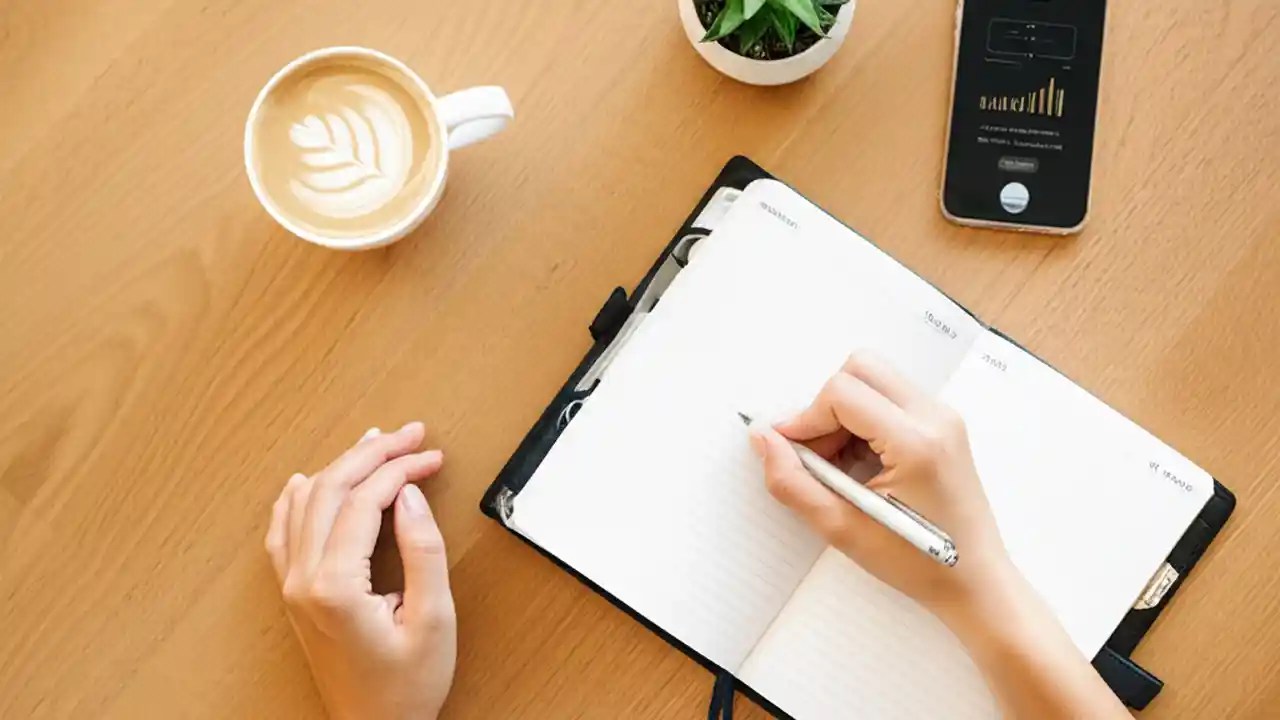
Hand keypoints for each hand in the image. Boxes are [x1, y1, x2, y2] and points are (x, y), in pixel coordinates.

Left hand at [264, 422, 455, 719]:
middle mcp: (303, 580)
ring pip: (305, 502)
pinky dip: (296, 499)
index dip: (400, 469)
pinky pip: (283, 532)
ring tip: (376, 443)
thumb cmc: (406, 685)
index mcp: (335, 585)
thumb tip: (409, 494)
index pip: (365, 500)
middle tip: (411, 435)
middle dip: (373, 454)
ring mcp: (292, 586)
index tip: (432, 456)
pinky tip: (304, 480)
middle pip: (330, 490)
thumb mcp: (434, 619)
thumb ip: (423, 550)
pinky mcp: (294, 594)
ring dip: (341, 466)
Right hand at [753, 354, 1128, 718]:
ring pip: (874, 380)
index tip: (791, 452)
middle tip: (817, 455)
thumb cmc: (918, 564)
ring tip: (838, 467)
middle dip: (826, 406)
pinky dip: (863, 421)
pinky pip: (890, 398)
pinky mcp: (943, 426)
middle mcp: (935, 418)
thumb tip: (764, 440)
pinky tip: (860, 466)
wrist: (977, 583)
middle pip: (861, 369)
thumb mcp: (843, 530)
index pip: (842, 393)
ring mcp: (944, 418)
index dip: (806, 418)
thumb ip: (794, 483)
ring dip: (843, 414)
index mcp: (917, 442)